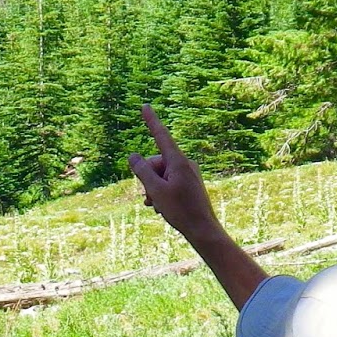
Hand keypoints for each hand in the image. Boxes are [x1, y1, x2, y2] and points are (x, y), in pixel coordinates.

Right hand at [128, 106, 221, 247]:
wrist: (203, 230)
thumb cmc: (181, 211)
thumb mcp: (155, 190)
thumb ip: (142, 171)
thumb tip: (133, 156)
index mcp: (178, 162)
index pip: (161, 136)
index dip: (152, 121)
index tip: (145, 106)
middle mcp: (185, 164)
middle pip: (156, 162)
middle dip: (148, 178)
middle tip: (151, 198)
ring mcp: (188, 174)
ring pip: (161, 174)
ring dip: (154, 189)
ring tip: (157, 206)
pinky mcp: (189, 184)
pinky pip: (169, 182)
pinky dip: (162, 192)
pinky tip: (161, 208)